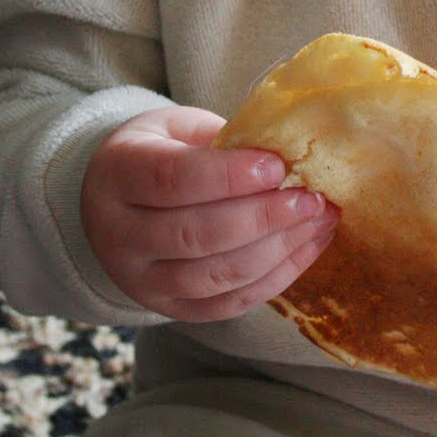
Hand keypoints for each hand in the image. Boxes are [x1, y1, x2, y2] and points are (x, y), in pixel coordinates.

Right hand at [81, 105, 339, 320]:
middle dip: (262, 218)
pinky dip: (276, 278)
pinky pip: (228, 303)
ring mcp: (141, 280)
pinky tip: (308, 246)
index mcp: (119, 174)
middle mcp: (119, 234)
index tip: (277, 166)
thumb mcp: (180, 128)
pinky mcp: (170, 308)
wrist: (116, 201)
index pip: (172, 178)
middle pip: (195, 235)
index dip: (228, 175)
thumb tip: (290, 153)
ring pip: (213, 276)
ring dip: (277, 250)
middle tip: (310, 199)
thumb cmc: (162, 152)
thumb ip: (224, 140)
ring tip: (319, 221)